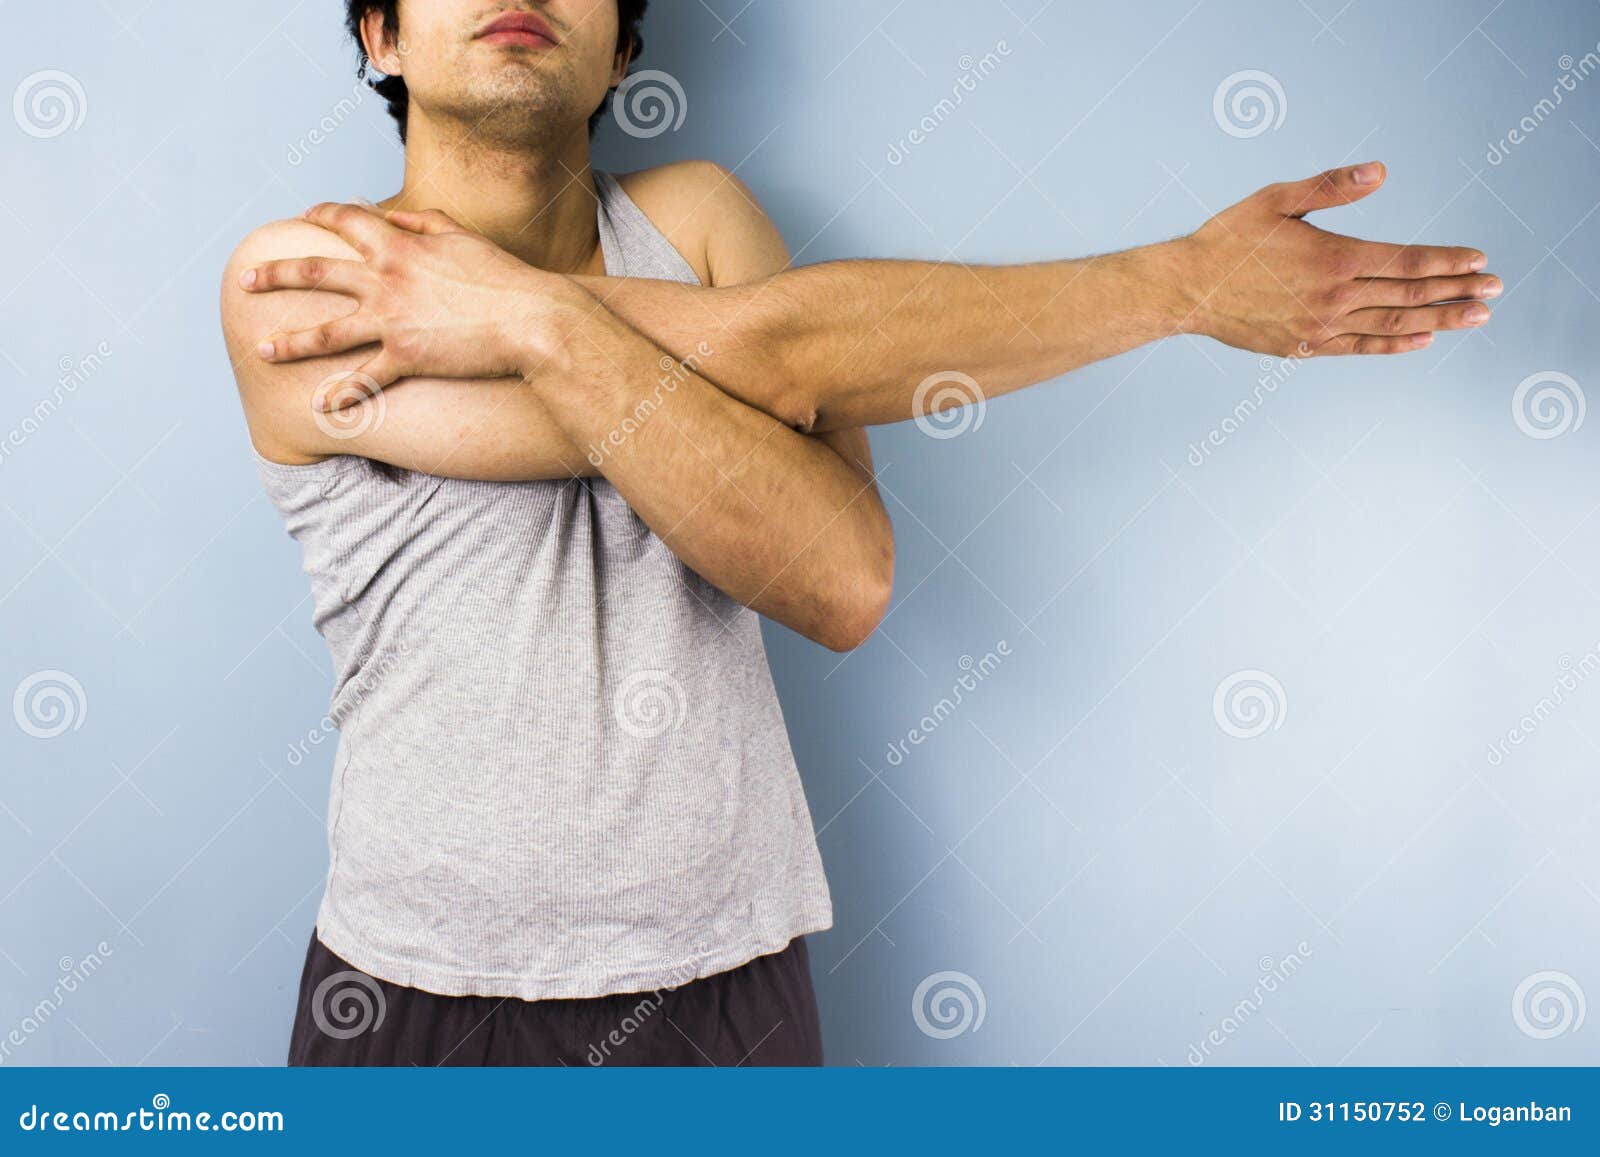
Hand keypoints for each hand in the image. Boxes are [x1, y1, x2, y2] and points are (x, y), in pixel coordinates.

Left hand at [239, 203, 581, 409]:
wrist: (532, 319)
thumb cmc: (505, 277)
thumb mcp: (464, 237)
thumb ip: (426, 222)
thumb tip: (395, 215)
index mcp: (399, 244)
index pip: (346, 220)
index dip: (321, 214)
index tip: (304, 216)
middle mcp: (386, 280)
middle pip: (315, 272)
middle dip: (275, 275)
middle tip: (245, 281)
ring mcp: (392, 320)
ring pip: (326, 331)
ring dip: (290, 341)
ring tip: (263, 348)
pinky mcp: (407, 357)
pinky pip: (365, 379)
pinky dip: (340, 394)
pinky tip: (319, 404)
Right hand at [1177, 162, 1497, 356]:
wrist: (1186, 290)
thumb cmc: (1228, 239)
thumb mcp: (1275, 200)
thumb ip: (1330, 186)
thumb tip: (1379, 172)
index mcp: (1333, 258)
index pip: (1407, 260)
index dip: (1446, 261)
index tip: (1479, 261)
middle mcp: (1334, 297)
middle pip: (1410, 295)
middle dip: (1457, 291)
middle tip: (1495, 290)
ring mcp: (1320, 326)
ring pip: (1393, 324)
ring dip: (1439, 321)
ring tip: (1475, 317)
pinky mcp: (1304, 346)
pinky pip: (1360, 347)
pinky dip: (1394, 344)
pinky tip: (1422, 339)